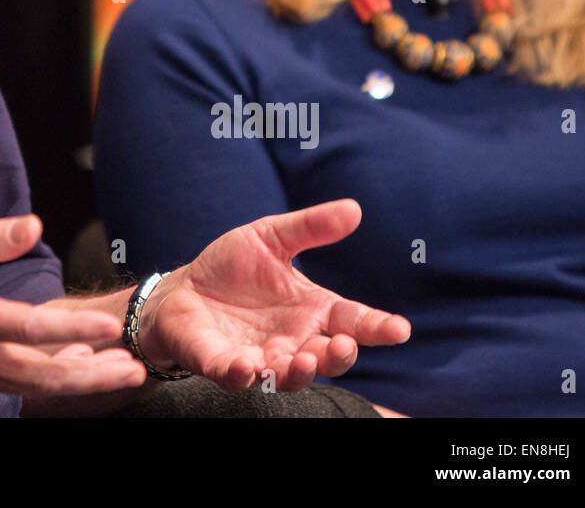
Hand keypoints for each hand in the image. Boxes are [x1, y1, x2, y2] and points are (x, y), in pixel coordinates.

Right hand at [0, 214, 147, 396]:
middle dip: (92, 376)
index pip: (27, 325)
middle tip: (135, 367)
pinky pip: (15, 385)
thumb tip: (33, 224)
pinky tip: (78, 365)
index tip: (109, 325)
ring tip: (122, 372)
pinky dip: (51, 380)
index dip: (71, 326)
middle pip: (39, 373)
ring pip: (31, 386)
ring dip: (79, 382)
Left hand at [139, 198, 409, 391]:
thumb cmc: (233, 267)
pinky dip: (243, 374)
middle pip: (327, 357)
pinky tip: (247, 365)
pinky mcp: (224, 364)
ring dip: (299, 373)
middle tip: (345, 344)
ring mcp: (261, 356)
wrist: (184, 287)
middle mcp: (293, 339)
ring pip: (289, 376)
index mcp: (311, 310)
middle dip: (340, 356)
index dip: (377, 327)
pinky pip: (237, 376)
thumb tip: (353, 208)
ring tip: (304, 361)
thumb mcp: (270, 236)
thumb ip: (309, 227)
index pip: (352, 320)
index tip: (399, 329)